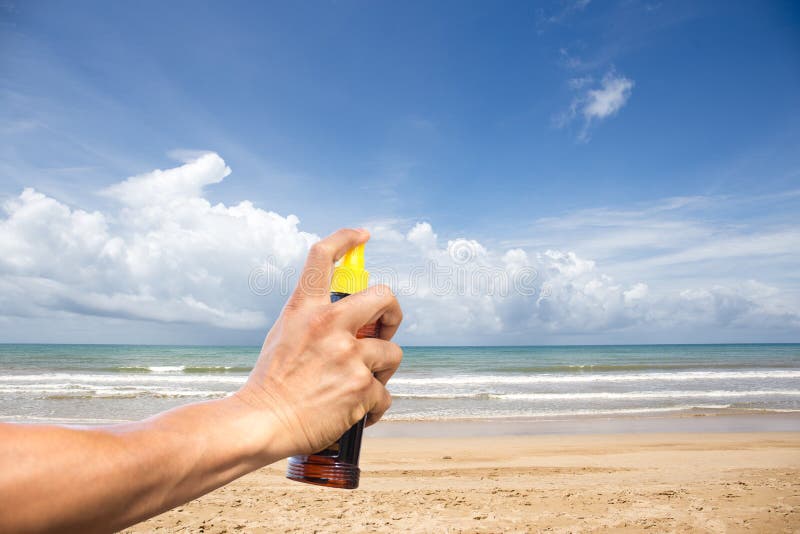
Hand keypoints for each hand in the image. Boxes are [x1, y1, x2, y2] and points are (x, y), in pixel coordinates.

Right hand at [235, 228, 402, 458]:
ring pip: (392, 352)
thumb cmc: (270, 385)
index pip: (324, 256)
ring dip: (381, 371)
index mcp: (305, 308)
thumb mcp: (283, 335)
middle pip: (385, 295)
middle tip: (384, 331)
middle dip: (393, 313)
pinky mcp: (361, 386)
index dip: (346, 238)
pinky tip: (354, 413)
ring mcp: (348, 355)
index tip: (362, 235)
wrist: (260, 424)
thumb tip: (345, 318)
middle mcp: (328, 324)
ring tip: (357, 386)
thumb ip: (312, 320)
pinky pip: (385, 393)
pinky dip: (373, 407)